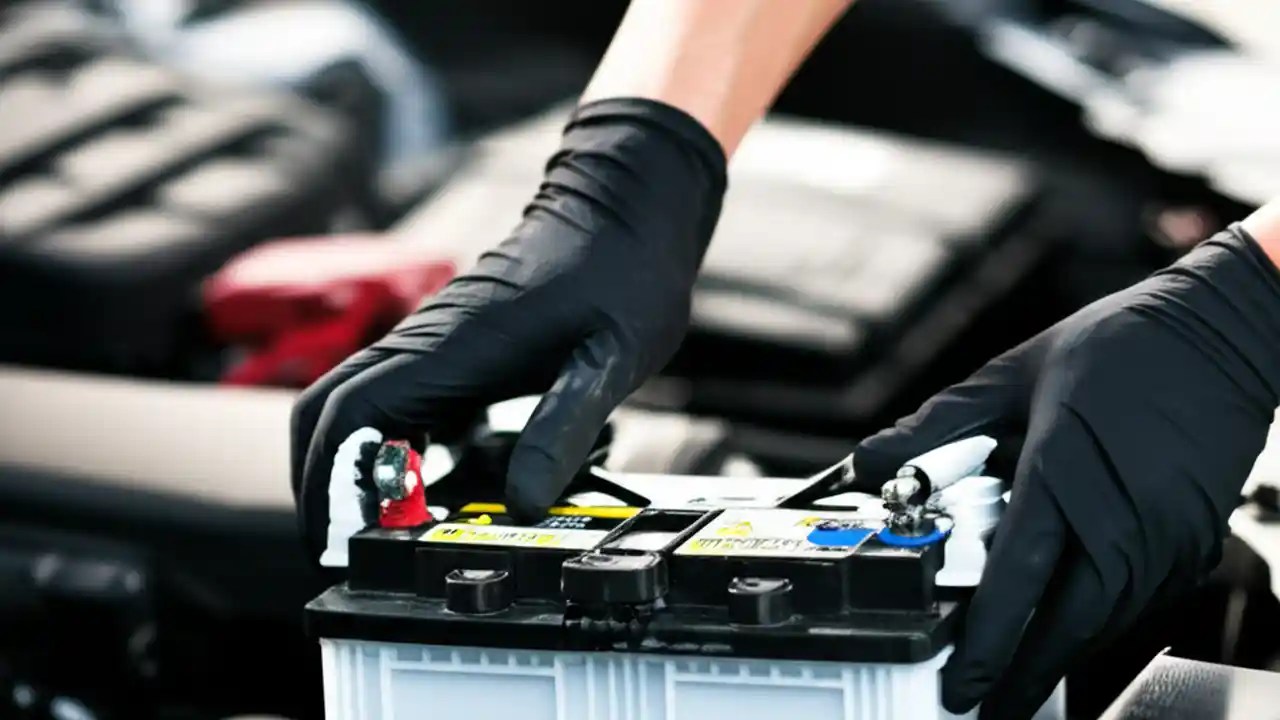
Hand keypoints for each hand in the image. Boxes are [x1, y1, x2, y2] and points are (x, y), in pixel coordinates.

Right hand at [291, 99, 725, 565]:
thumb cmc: (619, 277)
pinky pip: (388, 402)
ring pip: (347, 407)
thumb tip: (522, 505)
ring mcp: (427, 346)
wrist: (621, 211)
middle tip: (344, 553)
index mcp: (446, 349)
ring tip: (376, 533)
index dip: (332, 486)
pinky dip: (382, 449)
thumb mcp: (611, 360)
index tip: (341, 544)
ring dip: (345, 468)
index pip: (347, 418)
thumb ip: (563, 428)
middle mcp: (420, 345)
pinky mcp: (446, 351)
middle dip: (321, 488)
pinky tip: (420, 488)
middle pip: (325, 416)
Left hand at [855, 225, 1279, 718]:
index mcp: (1064, 470)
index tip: (960, 681)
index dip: (985, 640)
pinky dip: (1099, 627)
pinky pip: (1140, 603)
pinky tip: (1068, 635)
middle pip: (1068, 623)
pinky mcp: (1192, 540)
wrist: (1223, 332)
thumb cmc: (1120, 347)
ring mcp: (1167, 533)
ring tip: (1019, 686)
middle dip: (1022, 676)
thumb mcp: (1011, 375)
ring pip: (1107, 622)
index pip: (1017, 577)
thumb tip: (873, 461)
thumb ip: (937, 427)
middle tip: (986, 709)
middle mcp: (1122, 514)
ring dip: (1060, 658)